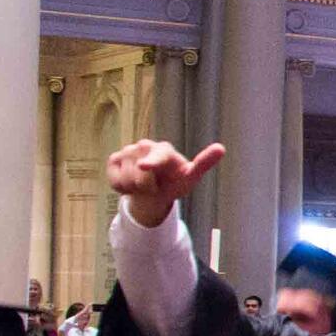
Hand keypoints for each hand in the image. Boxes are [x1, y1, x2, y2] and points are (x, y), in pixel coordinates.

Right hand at [107, 140, 228, 227]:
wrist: (155, 189)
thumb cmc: (175, 181)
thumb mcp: (191, 176)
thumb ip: (204, 163)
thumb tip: (221, 148)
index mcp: (164, 150)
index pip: (157, 157)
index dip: (151, 162)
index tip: (146, 167)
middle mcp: (144, 146)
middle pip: (140, 176)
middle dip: (147, 187)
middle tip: (155, 185)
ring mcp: (127, 151)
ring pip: (126, 180)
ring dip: (136, 189)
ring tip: (144, 184)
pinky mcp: (114, 159)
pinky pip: (115, 181)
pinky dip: (123, 188)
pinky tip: (131, 183)